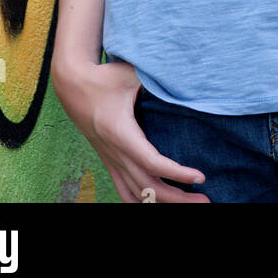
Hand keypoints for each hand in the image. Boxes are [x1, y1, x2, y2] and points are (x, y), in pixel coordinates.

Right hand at [51, 58, 210, 202]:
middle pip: (148, 187)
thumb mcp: (130, 74)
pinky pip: (124, 191)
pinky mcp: (109, 161)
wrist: (72, 85)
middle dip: (178, 198)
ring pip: (137, 194)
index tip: (200, 177)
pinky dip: (141, 201)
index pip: (152, 163)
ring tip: (189, 203)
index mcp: (122, 133)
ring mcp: (111, 160)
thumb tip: (182, 79)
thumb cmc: (104, 77)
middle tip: (206, 199)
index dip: (177, 173)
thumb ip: (155, 78)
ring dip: (163, 203)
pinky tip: (156, 204)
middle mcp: (116, 153)